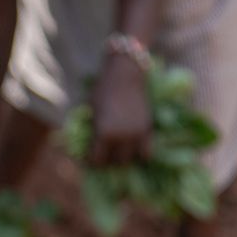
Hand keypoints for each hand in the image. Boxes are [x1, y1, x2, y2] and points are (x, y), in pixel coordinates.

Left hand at [88, 51, 153, 166]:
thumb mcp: (92, 111)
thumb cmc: (103, 89)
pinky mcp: (148, 130)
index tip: (89, 161)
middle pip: (116, 163)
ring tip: (117, 153)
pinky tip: (133, 150)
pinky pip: (147, 152)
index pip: (97, 160)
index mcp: (104, 134)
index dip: (92, 162)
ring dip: (124, 159)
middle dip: (108, 162)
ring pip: (131, 159)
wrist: (125, 74)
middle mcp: (122, 137)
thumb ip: (92, 130)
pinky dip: (140, 154)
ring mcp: (137, 135)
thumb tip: (88, 146)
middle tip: (104, 157)